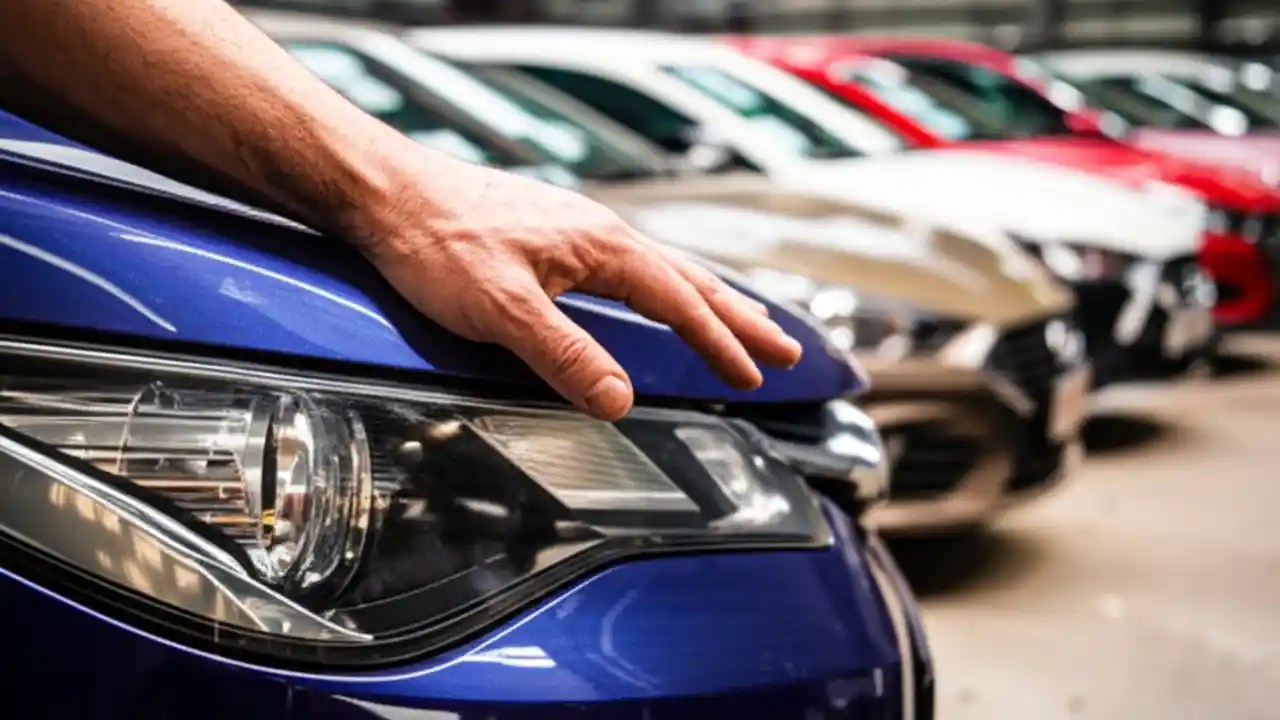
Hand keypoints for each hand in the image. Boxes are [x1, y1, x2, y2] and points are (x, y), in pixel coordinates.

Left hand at [353, 155, 802, 420]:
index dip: (719, 343)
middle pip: (690, 280)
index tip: (753, 377)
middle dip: (741, 317)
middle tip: (786, 346)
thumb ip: (565, 355)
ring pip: (663, 270)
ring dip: (709, 301)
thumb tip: (621, 403)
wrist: (388, 194)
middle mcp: (600, 234)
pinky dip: (666, 289)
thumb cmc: (438, 242)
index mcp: (602, 247)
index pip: (680, 302)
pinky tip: (655, 298)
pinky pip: (632, 267)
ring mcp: (578, 232)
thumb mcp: (502, 309)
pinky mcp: (553, 237)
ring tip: (741, 323)